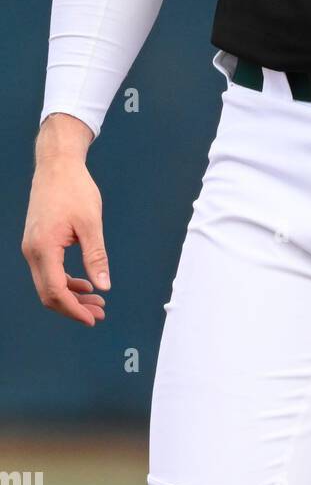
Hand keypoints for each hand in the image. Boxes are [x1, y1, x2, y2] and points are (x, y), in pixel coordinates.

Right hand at [22, 130, 109, 325]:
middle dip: (73, 307)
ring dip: (71, 295)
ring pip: (48, 283)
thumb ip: (96, 256)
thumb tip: (104, 285)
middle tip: (99, 313)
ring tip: (96, 301)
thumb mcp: (91, 223)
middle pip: (49, 293)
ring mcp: (32, 247)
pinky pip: (48, 271)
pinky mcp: (37, 242)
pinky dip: (65, 281)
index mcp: (44, 248)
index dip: (74, 309)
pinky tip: (84, 283)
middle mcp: (32, 251)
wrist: (57, 165)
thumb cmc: (74, 188)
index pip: (55, 291)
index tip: (92, 318)